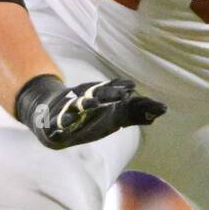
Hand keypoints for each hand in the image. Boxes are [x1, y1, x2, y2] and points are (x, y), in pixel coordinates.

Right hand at [15, 75, 165, 149]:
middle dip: (110, 94)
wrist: (51, 117)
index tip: (133, 87)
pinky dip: (64, 121)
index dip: (123, 90)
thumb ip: (133, 116)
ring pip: (79, 104)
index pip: (115, 92)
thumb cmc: (89, 117)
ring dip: (87, 103)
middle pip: (99, 94)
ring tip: (96, 104)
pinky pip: (60, 121)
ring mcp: (70, 109)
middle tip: (124, 94)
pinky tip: (69, 122)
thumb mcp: (114, 118)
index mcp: (101, 96)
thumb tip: (156, 116)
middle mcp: (86, 99)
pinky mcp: (57, 122)